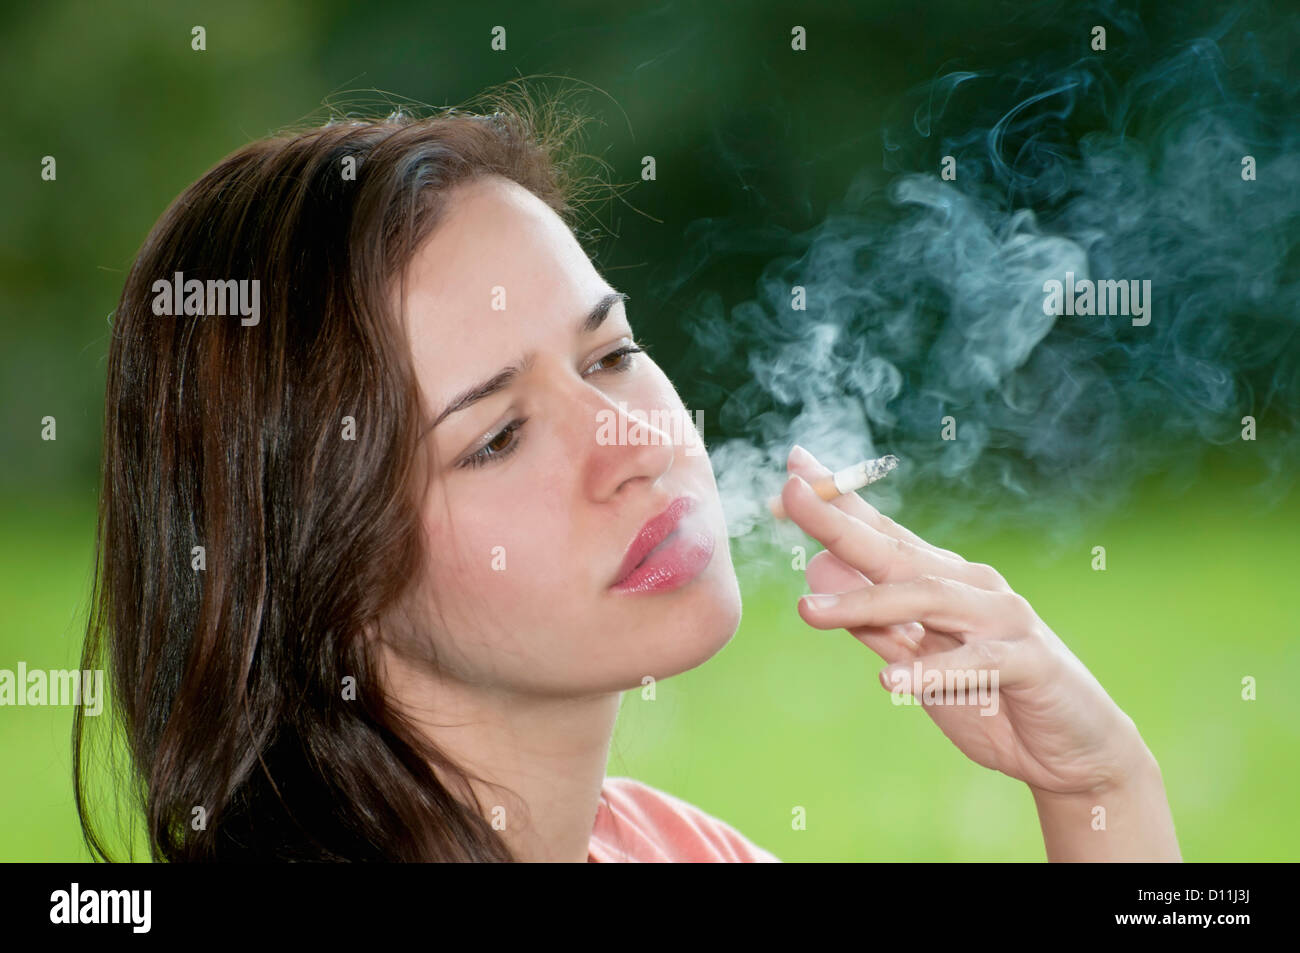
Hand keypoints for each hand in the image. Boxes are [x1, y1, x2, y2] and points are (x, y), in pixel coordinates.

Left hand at [783, 445, 1154, 797]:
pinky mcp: (1029, 663)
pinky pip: (975, 664)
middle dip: (839, 522)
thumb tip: (816, 570)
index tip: (790, 470)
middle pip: (895, 550)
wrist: (1073, 749)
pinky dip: (933, 672)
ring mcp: (1003, 619)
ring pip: (927, 599)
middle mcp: (970, 586)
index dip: (837, 503)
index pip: (882, 533)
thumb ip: (873, 621)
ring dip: (866, 603)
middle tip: (789, 495)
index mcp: (942, 580)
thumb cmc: (990, 699)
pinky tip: (890, 683)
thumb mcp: (918, 660)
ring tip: (810, 611)